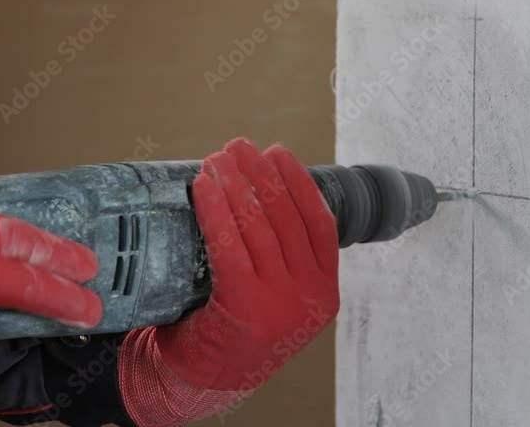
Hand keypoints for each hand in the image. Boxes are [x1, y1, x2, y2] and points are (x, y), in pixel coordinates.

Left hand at [117, 138, 339, 425]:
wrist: (207, 382)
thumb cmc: (238, 332)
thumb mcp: (278, 298)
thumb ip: (283, 259)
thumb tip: (261, 192)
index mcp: (325, 293)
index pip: (321, 224)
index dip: (300, 183)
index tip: (279, 153)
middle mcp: (310, 297)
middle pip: (286, 219)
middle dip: (260, 174)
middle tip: (237, 146)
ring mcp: (281, 303)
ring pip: (257, 227)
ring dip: (235, 185)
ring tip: (217, 159)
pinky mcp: (246, 306)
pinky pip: (229, 245)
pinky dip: (215, 209)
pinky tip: (204, 187)